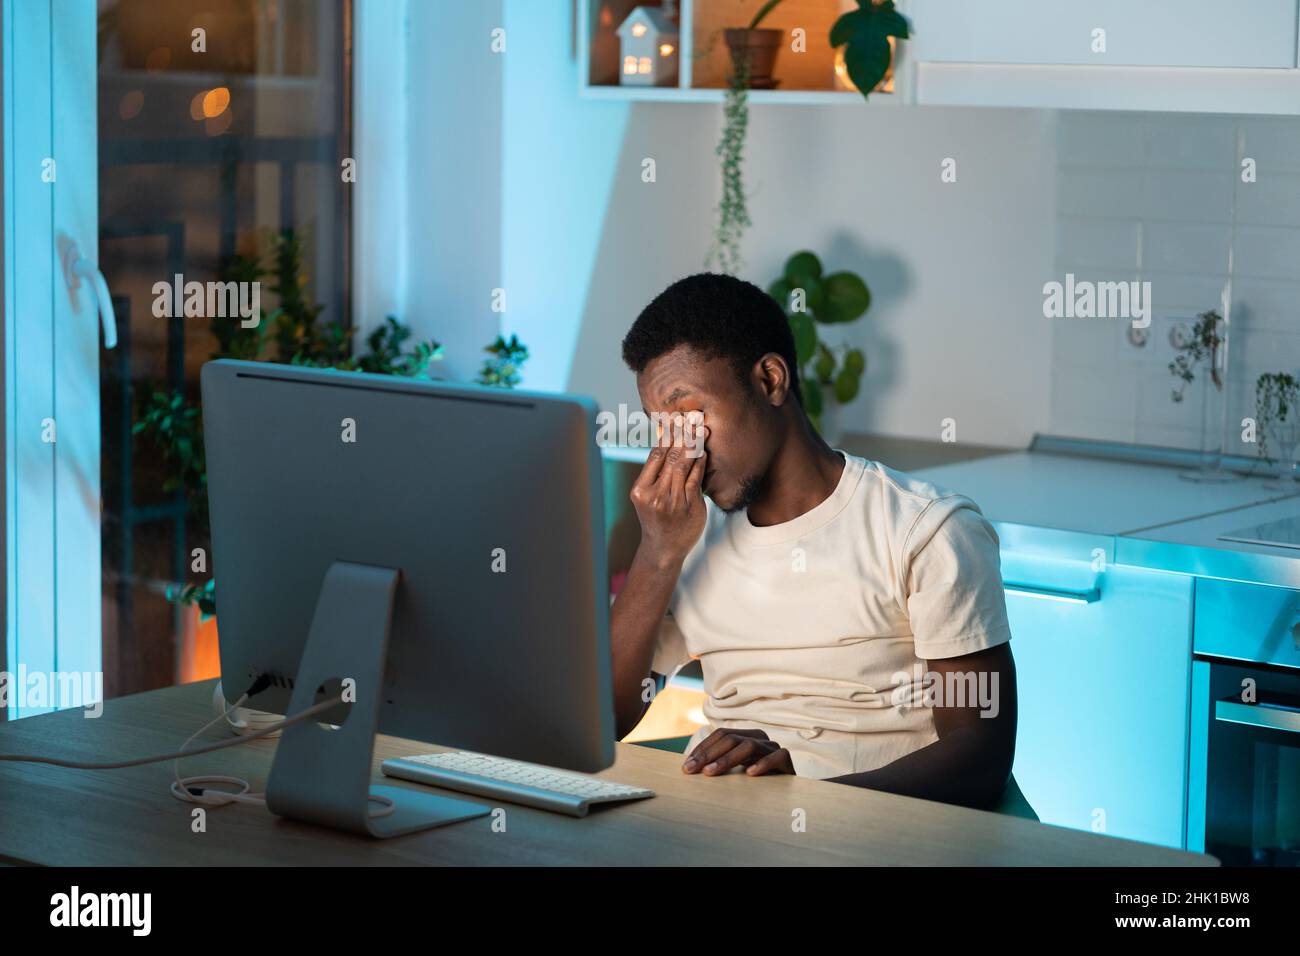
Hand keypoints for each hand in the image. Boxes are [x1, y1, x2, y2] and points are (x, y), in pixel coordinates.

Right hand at [630, 412, 708, 566]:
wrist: (663, 549)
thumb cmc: (656, 518)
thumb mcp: (647, 495)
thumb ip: (655, 471)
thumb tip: (663, 437)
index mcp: (640, 490)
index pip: (655, 454)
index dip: (665, 434)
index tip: (673, 417)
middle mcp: (655, 495)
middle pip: (670, 456)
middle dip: (682, 433)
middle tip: (691, 414)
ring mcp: (673, 502)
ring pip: (684, 465)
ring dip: (693, 443)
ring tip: (700, 427)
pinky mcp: (690, 506)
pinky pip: (696, 478)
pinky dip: (700, 463)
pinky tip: (704, 451)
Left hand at [682, 728, 794, 776]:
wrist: (789, 791)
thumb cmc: (756, 781)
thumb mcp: (735, 771)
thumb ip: (718, 765)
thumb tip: (689, 768)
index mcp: (745, 736)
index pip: (720, 735)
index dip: (702, 748)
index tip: (686, 766)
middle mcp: (758, 738)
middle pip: (730, 739)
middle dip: (708, 754)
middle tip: (692, 770)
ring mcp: (772, 747)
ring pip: (748, 746)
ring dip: (726, 759)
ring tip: (710, 773)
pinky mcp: (786, 759)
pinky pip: (776, 756)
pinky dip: (762, 764)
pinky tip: (749, 774)